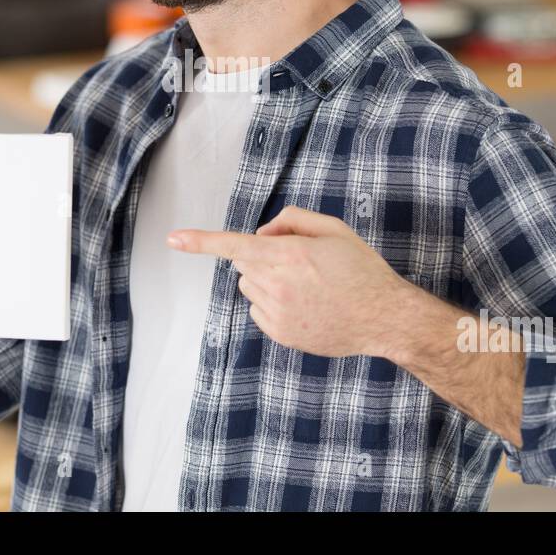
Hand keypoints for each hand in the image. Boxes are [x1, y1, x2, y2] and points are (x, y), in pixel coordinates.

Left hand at [167, 205, 414, 358]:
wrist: (383, 318)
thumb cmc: (361, 270)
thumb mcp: (334, 229)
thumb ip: (292, 220)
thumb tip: (261, 232)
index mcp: (289, 254)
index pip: (235, 244)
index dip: (200, 241)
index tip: (172, 239)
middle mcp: (278, 285)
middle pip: (242, 263)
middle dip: (259, 256)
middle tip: (297, 260)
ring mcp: (278, 313)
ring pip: (249, 287)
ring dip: (265, 281)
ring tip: (305, 286)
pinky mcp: (281, 334)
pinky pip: (258, 312)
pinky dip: (272, 305)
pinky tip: (304, 305)